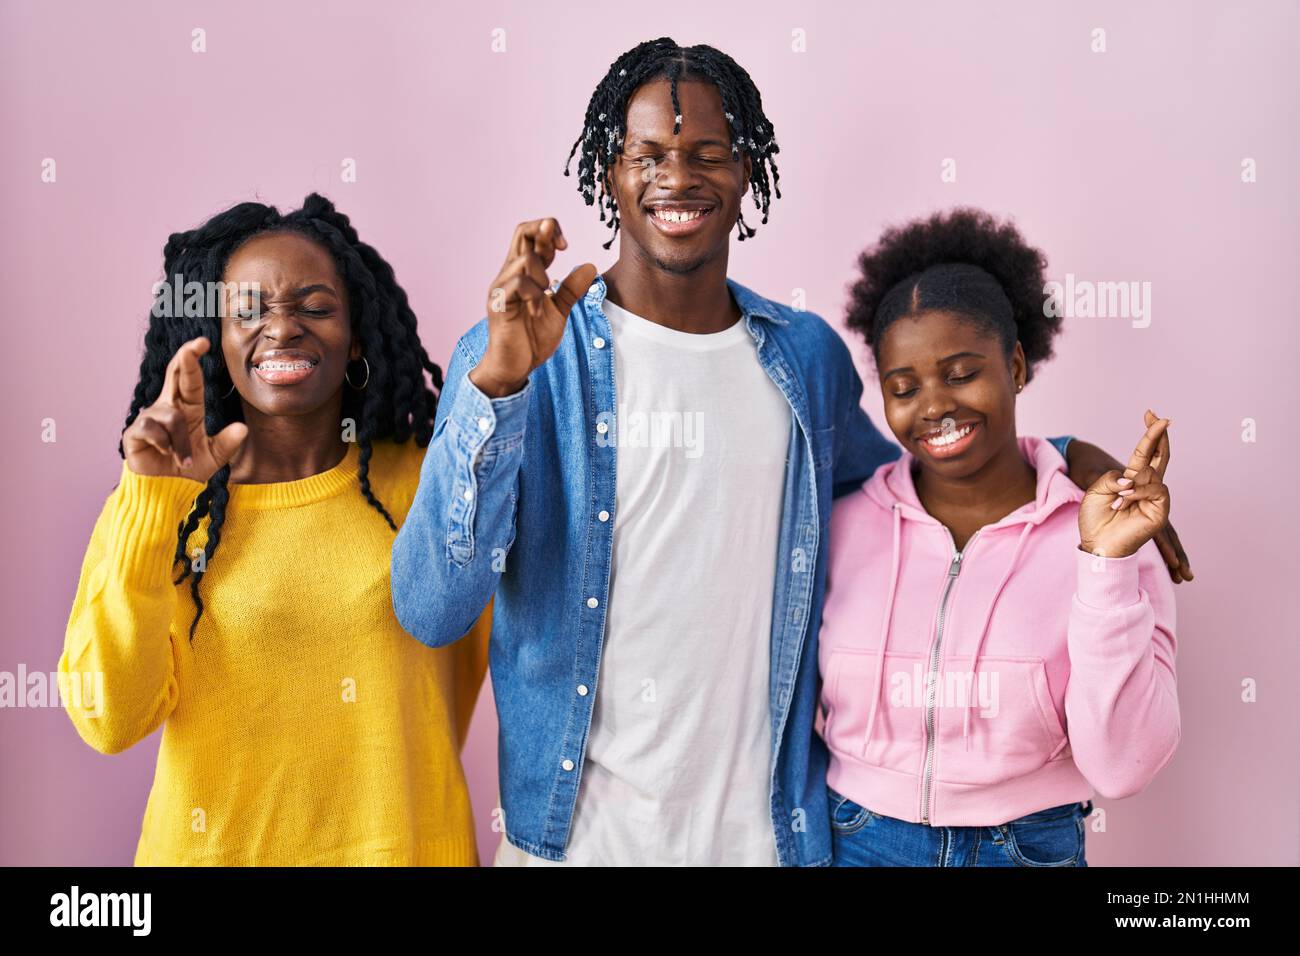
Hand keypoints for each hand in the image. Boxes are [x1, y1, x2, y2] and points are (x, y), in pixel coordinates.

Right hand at [122, 336, 248, 480]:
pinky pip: (153, 430)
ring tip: (183, 459)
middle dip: (183, 360)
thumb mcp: (214, 456)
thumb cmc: (189, 466)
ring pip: (172, 418)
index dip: (193, 359)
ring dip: (182, 442)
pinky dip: (165, 445)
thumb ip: (228, 443)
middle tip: (193, 347)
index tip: (203, 342)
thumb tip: (243, 429)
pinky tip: (166, 454)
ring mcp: (150, 418)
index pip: (190, 379)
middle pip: (174, 376)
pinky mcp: (135, 433)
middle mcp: (168, 407)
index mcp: (188, 408)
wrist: (166, 488)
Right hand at [470, 218, 596, 397]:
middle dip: (545, 231)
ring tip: (544, 299)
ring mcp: (502, 287)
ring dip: (543, 276)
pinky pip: (518, 284)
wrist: (515, 367)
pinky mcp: (499, 304)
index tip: (565, 245)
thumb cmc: (532, 339)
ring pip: (525, 260)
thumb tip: (591, 266)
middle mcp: (510, 274)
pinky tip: (537, 312)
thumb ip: (571, 289)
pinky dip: (534, 295)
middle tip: (563, 248)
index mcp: (524, 272)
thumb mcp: (559, 311)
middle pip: (522, 231)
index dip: (550, 230)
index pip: (531, 234)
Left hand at [1065, 420, 1192, 580]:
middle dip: (1160, 436)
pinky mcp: (1160, 512)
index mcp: (1131, 478)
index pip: (1145, 452)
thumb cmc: (1095, 517)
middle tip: (1162, 418)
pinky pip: (1157, 490)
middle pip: (1160, 456)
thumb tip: (1132, 479)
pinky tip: (1124, 500)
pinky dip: (1139, 492)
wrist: (1096, 541)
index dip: (1150, 433)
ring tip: (1117, 499)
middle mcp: (1146, 486)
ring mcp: (1155, 498)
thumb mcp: (1095, 490)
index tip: (1151, 413)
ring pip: (1153, 474)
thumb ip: (1112, 478)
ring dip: (1134, 482)